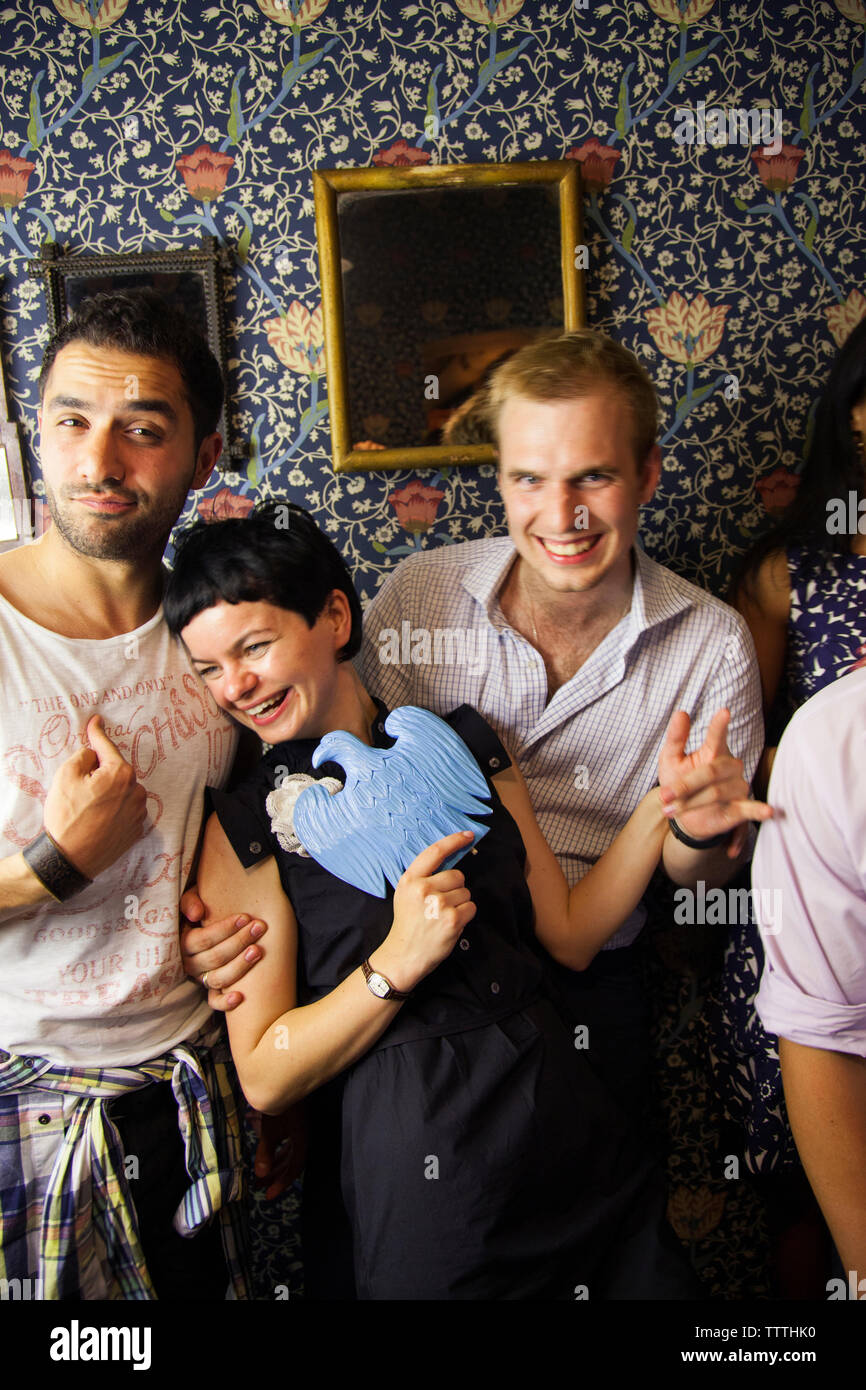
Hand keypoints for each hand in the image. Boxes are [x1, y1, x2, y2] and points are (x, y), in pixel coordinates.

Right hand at [42, 715, 147, 877]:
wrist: (70, 860)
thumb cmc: (67, 817)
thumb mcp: (65, 776)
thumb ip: (83, 755)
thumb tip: (93, 753)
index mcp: (121, 774)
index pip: (107, 747)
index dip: (97, 733)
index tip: (96, 721)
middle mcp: (137, 791)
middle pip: (116, 771)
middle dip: (100, 774)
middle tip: (80, 790)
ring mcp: (139, 813)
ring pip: (123, 792)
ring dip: (109, 793)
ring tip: (88, 810)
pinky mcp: (137, 831)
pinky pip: (126, 811)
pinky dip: (115, 810)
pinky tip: (98, 821)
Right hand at [180, 886, 266, 1011]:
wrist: (200, 923)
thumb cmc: (200, 908)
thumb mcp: (191, 898)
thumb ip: (191, 901)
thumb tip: (197, 913)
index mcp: (183, 942)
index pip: (202, 940)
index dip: (224, 929)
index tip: (245, 917)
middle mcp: (190, 963)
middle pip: (214, 958)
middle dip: (238, 942)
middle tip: (259, 928)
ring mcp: (200, 978)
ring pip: (218, 979)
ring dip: (239, 966)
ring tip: (258, 951)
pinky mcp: (209, 990)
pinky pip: (214, 1001)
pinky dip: (225, 1002)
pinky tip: (240, 996)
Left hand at [250, 1105, 306, 1198]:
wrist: (288, 1072)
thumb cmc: (280, 1100)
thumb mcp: (270, 1127)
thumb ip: (266, 1151)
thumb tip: (261, 1175)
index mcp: (301, 1138)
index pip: (295, 1167)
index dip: (282, 1182)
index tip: (268, 1196)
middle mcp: (302, 1134)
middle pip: (291, 1162)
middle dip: (275, 1176)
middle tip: (259, 1188)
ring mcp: (298, 1127)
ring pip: (287, 1152)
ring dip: (274, 1164)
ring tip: (258, 1175)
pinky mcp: (293, 1119)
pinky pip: (286, 1142)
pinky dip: (275, 1151)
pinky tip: (266, 1153)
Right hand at [373, 831, 476, 992]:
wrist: (404, 954)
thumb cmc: (408, 923)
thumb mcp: (406, 894)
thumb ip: (424, 877)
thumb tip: (452, 861)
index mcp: (410, 879)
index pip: (435, 852)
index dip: (454, 841)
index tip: (468, 835)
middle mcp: (423, 889)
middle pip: (457, 875)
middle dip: (455, 888)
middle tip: (441, 904)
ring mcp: (438, 904)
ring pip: (465, 892)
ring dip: (460, 903)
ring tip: (442, 916)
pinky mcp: (452, 919)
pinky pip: (471, 907)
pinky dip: (465, 915)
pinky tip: (451, 924)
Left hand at [658, 709, 771, 857]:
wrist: (686, 815)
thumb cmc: (679, 780)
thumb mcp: (671, 759)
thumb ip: (676, 738)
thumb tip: (681, 713)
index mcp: (713, 750)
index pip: (717, 736)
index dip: (719, 725)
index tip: (724, 711)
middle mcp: (730, 766)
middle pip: (711, 771)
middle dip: (685, 784)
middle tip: (664, 795)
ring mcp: (737, 786)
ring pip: (716, 792)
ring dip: (690, 803)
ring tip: (670, 810)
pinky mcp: (740, 808)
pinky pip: (751, 808)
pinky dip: (759, 810)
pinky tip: (769, 811)